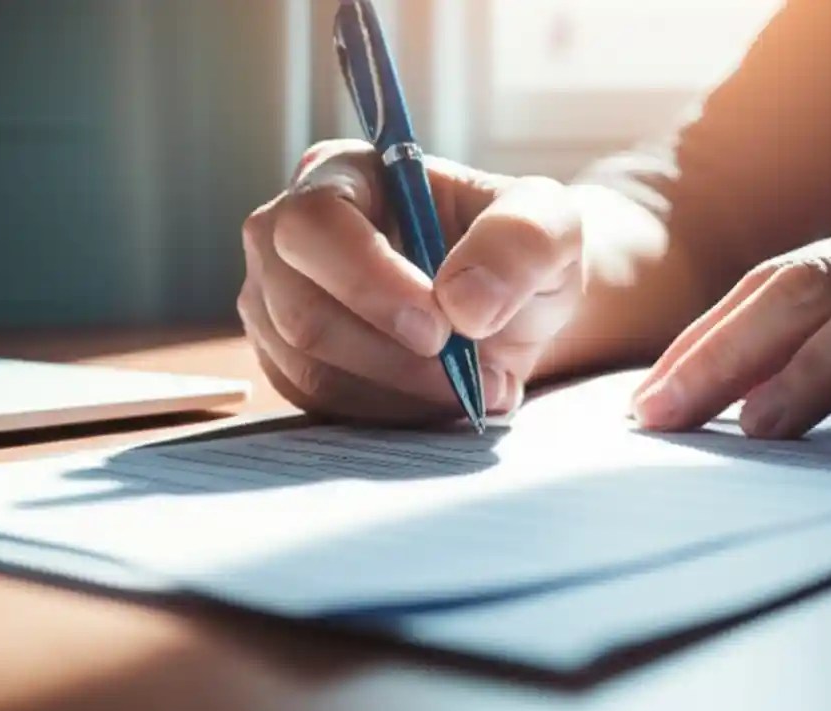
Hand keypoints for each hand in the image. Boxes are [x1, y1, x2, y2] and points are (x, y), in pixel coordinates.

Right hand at [239, 140, 581, 424]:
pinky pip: (326, 406)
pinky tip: (446, 399)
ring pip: (312, 369)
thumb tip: (461, 304)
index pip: (314, 224)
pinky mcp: (293, 367)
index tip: (440, 327)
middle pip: (299, 309)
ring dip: (404, 391)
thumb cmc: (517, 253)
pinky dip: (395, 414)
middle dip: (391, 354)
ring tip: (479, 386)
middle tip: (469, 371)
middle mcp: (289, 240)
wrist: (513, 312)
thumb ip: (521, 242)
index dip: (369, 280)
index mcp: (342, 176)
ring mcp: (280, 307)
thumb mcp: (550, 225)